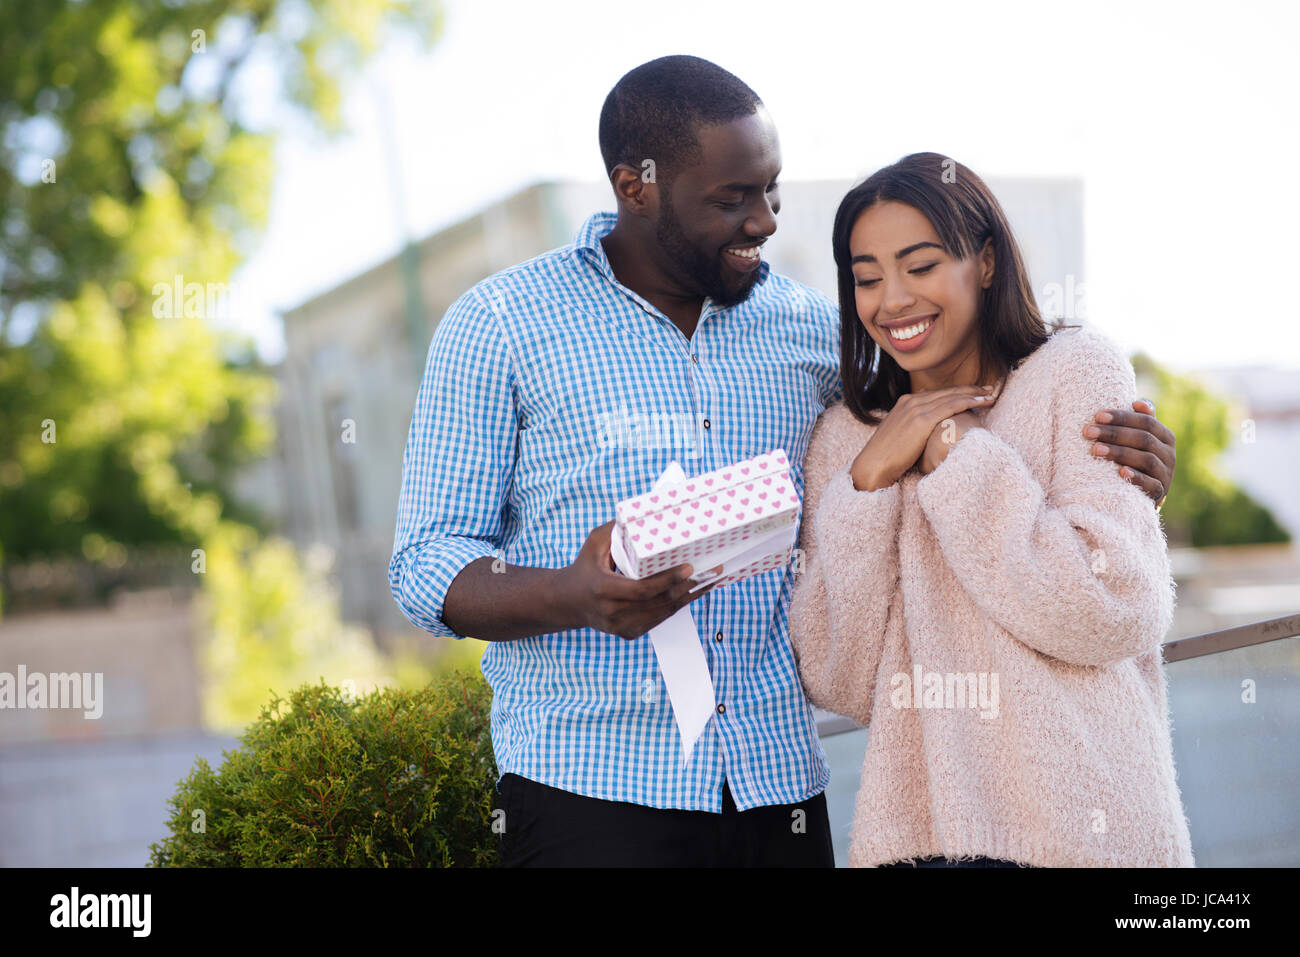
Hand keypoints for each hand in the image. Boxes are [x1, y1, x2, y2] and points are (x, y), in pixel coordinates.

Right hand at [555, 520, 723, 639]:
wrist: (568, 602)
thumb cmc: (584, 567)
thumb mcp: (594, 543)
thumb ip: (617, 529)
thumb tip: (645, 513)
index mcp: (603, 590)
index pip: (643, 589)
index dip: (668, 579)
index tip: (689, 567)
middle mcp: (612, 613)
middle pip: (658, 602)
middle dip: (687, 587)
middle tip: (710, 571)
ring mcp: (621, 627)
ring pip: (662, 613)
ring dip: (688, 598)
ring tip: (709, 581)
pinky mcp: (628, 634)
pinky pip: (658, 620)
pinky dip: (676, 606)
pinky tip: (692, 593)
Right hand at [849, 385, 995, 490]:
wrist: (873, 465)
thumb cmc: (887, 457)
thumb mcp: (899, 435)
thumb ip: (912, 426)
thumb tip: (924, 430)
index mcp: (905, 402)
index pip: (937, 393)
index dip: (957, 392)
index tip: (973, 392)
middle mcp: (910, 401)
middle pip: (947, 391)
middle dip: (969, 389)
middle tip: (988, 388)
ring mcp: (916, 408)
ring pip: (952, 396)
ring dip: (974, 393)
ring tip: (991, 394)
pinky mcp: (922, 419)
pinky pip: (951, 406)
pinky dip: (969, 401)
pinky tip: (983, 401)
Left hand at [1082, 398, 1175, 504]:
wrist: (1145, 492)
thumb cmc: (1137, 457)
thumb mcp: (1140, 439)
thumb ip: (1140, 420)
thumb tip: (1137, 402)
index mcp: (1165, 436)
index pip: (1146, 421)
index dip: (1122, 417)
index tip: (1097, 416)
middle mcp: (1169, 453)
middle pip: (1144, 439)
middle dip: (1114, 434)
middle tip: (1088, 432)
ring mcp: (1166, 473)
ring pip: (1146, 459)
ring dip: (1119, 453)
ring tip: (1095, 450)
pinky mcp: (1160, 491)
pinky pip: (1151, 484)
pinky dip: (1136, 477)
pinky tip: (1120, 472)